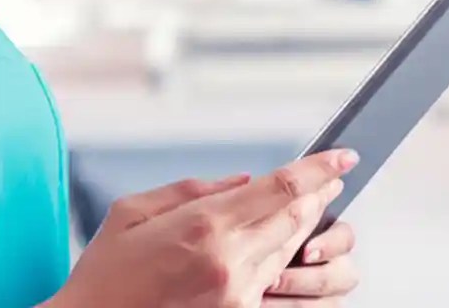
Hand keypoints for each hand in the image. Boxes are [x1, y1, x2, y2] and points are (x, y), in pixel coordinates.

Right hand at [47, 149, 358, 307]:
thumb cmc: (105, 273)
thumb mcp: (131, 212)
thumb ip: (191, 189)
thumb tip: (242, 181)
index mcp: (204, 227)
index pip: (282, 188)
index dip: (320, 168)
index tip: (344, 156)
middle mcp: (230, 262)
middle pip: (296, 219)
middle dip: (318, 194)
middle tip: (333, 176)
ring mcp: (239, 296)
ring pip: (288, 250)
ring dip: (302, 225)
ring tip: (311, 204)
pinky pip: (272, 281)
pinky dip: (280, 258)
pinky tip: (280, 245)